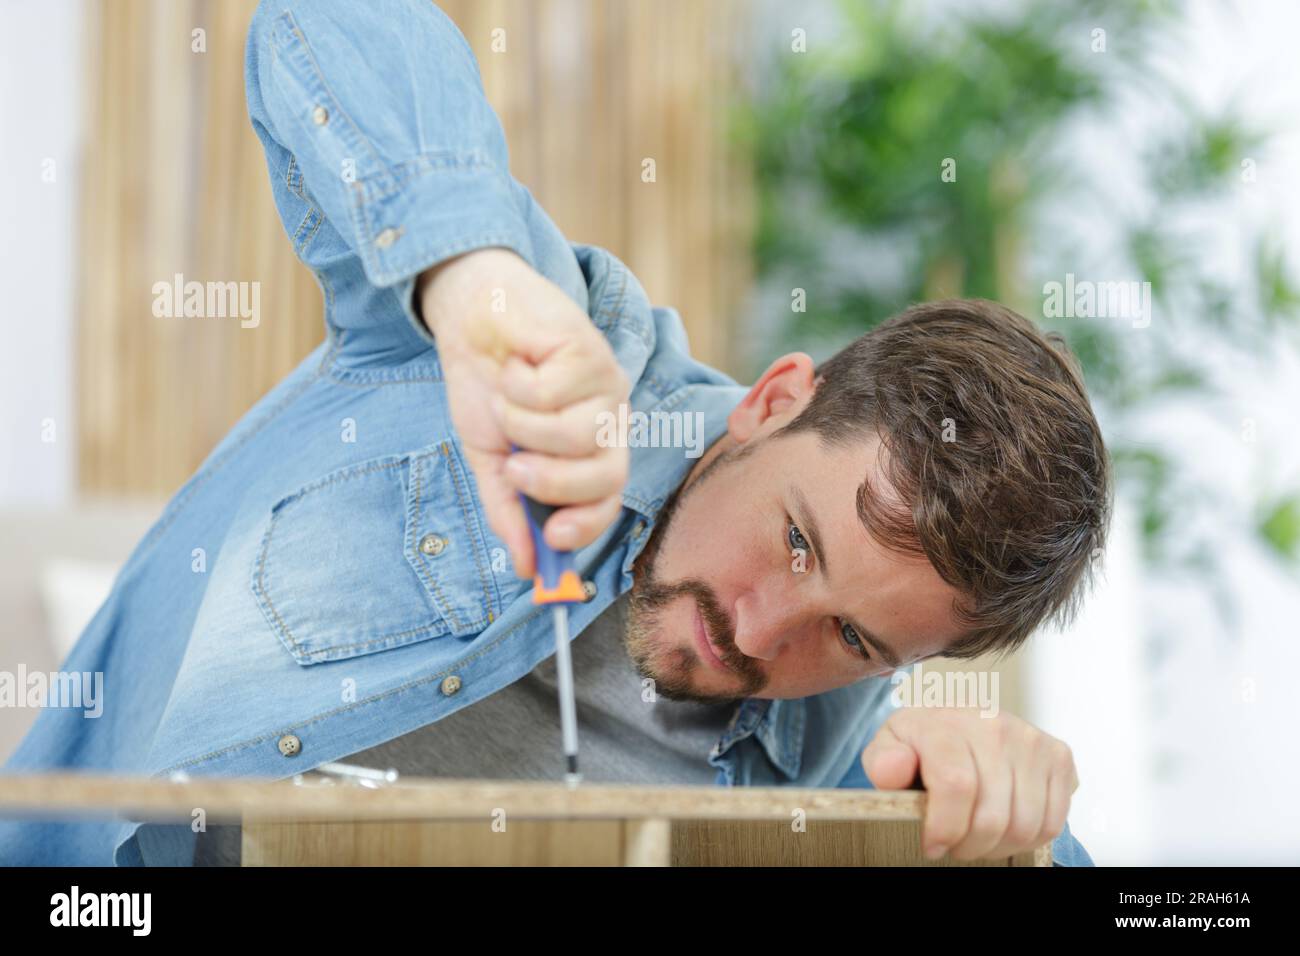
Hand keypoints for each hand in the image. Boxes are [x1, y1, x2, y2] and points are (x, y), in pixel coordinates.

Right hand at [417, 248, 630, 579]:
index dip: (585, 525)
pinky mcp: (590, 349)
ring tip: (506, 397)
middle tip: (515, 467)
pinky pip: (554, 392)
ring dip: (522, 424)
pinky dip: (518, 384)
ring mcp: (605, 383)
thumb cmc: (486, 385)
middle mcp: (609, 419)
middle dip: (553, 481)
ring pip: (576, 435)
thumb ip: (508, 511)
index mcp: (591, 450)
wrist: (470, 316)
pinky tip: (515, 364)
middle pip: (605, 475)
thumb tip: (526, 569)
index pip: (607, 500)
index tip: (552, 537)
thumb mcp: (489, 458)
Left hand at [860, 707, 1078, 861]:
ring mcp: (1031, 741)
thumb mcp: (891, 745)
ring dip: (998, 845)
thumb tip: (893, 770)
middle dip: (969, 845)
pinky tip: (1005, 826)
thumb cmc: (925, 740)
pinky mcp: (1058, 757)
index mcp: (947, 723)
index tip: (933, 844)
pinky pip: (1052, 822)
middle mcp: (994, 726)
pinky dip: (1028, 837)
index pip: (956, 785)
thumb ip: (883, 760)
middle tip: (955, 844)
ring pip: (1024, 825)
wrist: (960, 718)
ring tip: (977, 836)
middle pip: (992, 815)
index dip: (945, 828)